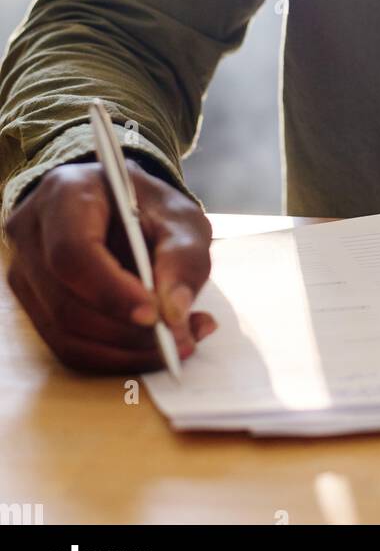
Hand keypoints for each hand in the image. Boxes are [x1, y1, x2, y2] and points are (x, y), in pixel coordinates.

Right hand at [6, 158, 215, 372]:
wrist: (117, 205)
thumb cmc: (148, 207)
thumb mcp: (179, 217)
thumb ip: (183, 256)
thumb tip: (175, 311)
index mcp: (67, 194)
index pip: (72, 252)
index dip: (111, 291)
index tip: (155, 315)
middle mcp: (33, 233)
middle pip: (65, 303)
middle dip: (127, 332)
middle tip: (181, 340)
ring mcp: (25, 272)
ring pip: (65, 334)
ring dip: (125, 352)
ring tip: (178, 344)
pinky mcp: (33, 304)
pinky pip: (67, 345)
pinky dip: (114, 356)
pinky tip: (154, 346)